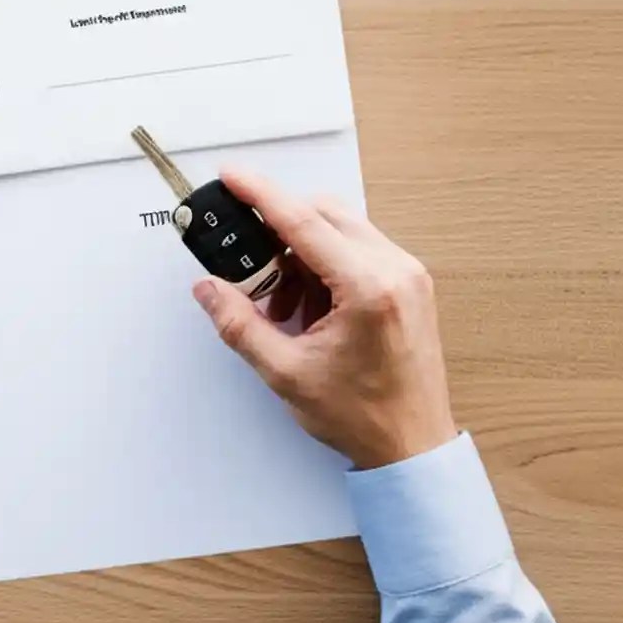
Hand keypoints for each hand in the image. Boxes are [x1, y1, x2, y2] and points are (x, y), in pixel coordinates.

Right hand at [193, 171, 456, 469]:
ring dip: (302, 251)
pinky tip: (309, 305)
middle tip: (249, 262)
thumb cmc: (363, 417)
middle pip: (324, 215)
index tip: (233, 177)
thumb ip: (239, 324)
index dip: (261, 195)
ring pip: (341, 229)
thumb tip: (209, 288)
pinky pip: (359, 249)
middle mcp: (395, 271)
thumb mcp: (285, 372)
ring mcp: (408, 275)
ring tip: (282, 302)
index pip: (303, 222)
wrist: (412, 445)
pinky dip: (326, 264)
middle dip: (279, 229)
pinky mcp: (410, 284)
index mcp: (368, 289)